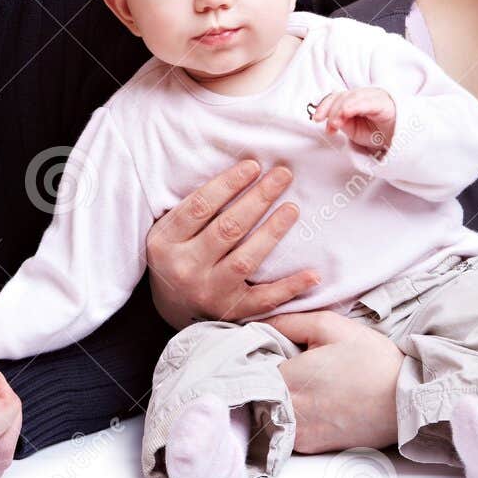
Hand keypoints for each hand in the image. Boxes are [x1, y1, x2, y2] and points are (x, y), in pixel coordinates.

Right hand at [145, 159, 320, 329]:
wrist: (167, 308)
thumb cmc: (174, 256)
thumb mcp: (169, 231)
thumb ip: (193, 209)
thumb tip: (240, 172)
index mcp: (165, 242)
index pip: (200, 206)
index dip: (228, 184)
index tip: (253, 166)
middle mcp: (185, 268)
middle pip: (227, 228)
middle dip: (258, 198)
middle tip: (283, 175)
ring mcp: (207, 292)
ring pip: (245, 260)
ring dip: (272, 232)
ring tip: (292, 208)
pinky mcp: (229, 312)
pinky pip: (263, 300)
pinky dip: (290, 287)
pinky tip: (313, 274)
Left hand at [265, 311, 402, 452]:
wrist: (407, 401)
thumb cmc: (372, 360)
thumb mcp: (332, 326)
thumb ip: (290, 321)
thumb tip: (262, 322)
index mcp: (286, 378)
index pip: (250, 365)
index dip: (259, 354)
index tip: (274, 348)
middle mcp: (286, 411)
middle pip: (256, 390)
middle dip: (264, 376)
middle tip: (289, 364)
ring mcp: (297, 433)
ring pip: (269, 411)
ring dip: (276, 397)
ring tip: (304, 383)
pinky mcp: (311, 447)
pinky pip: (286, 429)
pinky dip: (291, 415)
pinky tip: (313, 401)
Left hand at [311, 87, 395, 155]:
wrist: (401, 140)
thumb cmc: (378, 133)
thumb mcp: (355, 132)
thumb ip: (343, 123)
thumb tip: (332, 120)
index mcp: (354, 100)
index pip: (335, 97)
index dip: (324, 106)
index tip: (317, 119)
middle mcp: (363, 96)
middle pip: (342, 96)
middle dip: (331, 110)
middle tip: (330, 126)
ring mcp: (374, 97)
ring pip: (352, 97)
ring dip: (340, 109)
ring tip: (336, 123)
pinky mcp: (384, 103)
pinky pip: (368, 102)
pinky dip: (355, 105)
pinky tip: (347, 112)